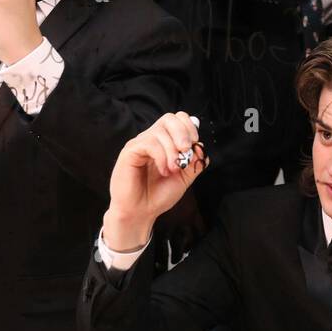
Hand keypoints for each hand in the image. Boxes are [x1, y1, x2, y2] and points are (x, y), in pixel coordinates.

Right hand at [105, 112, 207, 250]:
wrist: (141, 212)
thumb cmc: (158, 195)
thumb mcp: (185, 177)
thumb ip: (195, 162)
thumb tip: (201, 147)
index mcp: (165, 142)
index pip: (178, 118)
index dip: (189, 127)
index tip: (194, 145)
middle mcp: (152, 139)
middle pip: (169, 118)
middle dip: (183, 133)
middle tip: (185, 152)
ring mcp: (140, 144)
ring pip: (160, 132)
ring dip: (173, 151)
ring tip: (173, 169)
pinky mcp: (130, 151)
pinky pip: (149, 143)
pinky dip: (162, 157)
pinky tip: (163, 170)